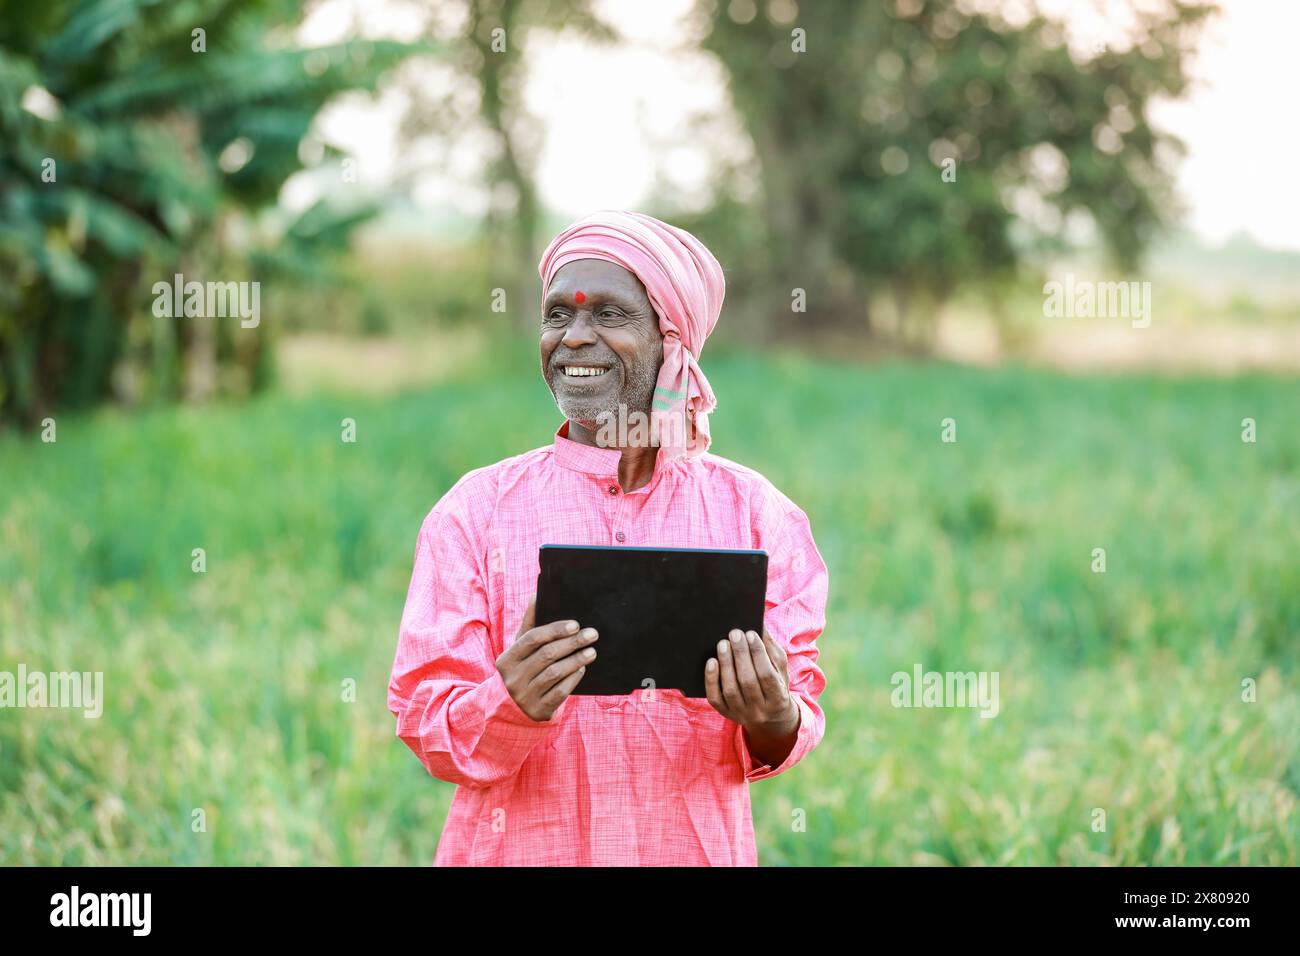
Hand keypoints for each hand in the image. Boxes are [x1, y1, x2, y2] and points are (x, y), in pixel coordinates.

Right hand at [495, 595, 597, 721]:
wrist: (515, 707)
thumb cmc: (523, 668)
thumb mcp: (521, 648)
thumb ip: (529, 623)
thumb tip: (536, 595)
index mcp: (507, 659)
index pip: (531, 639)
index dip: (554, 630)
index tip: (575, 624)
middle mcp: (513, 678)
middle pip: (546, 655)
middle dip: (571, 643)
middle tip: (592, 634)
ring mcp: (524, 696)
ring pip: (554, 674)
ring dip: (576, 660)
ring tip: (591, 652)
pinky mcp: (538, 710)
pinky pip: (559, 693)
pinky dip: (572, 679)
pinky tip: (582, 670)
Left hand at [704, 628, 798, 734]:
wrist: (769, 717)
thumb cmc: (775, 684)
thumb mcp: (779, 669)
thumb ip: (771, 649)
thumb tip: (759, 626)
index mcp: (778, 699)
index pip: (767, 675)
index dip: (758, 654)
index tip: (751, 634)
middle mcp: (760, 710)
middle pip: (748, 681)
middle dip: (740, 655)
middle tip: (734, 633)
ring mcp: (742, 714)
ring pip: (731, 689)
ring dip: (726, 664)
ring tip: (723, 644)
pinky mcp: (726, 713)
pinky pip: (716, 698)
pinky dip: (711, 680)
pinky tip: (711, 662)